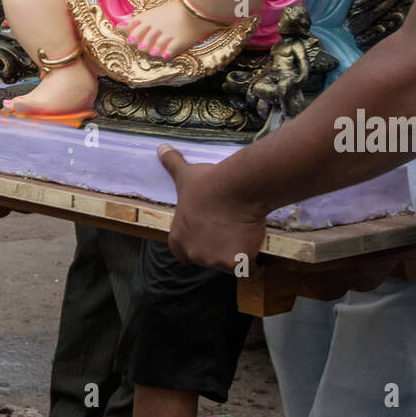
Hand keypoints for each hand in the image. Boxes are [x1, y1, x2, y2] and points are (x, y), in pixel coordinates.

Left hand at [158, 144, 266, 272]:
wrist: (236, 187)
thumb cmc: (209, 182)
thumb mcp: (185, 174)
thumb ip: (171, 164)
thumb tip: (161, 148)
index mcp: (178, 239)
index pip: (183, 253)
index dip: (198, 242)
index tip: (209, 230)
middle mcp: (194, 254)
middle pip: (208, 259)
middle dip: (217, 248)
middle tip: (228, 226)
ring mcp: (215, 261)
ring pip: (228, 263)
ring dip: (234, 253)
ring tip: (241, 230)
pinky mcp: (236, 263)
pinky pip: (248, 268)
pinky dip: (252, 260)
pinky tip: (255, 243)